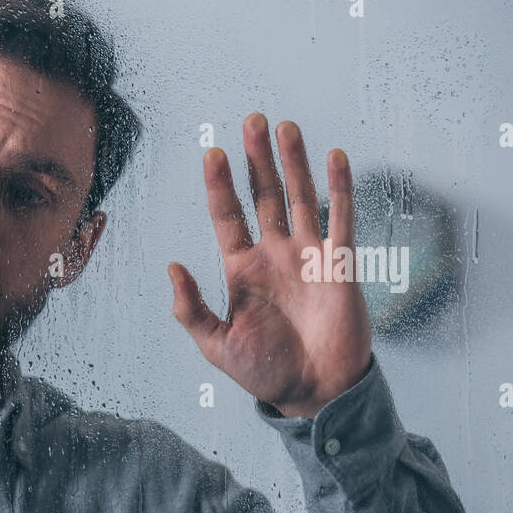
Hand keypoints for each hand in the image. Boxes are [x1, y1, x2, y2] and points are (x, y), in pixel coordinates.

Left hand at [168, 113, 372, 417]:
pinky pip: (340, 219)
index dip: (220, 185)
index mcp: (242, 269)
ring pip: (299, 198)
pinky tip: (334, 157)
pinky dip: (339, 189)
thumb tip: (172, 267)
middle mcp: (274, 254)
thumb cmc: (264, 371)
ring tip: (284, 126)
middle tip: (251, 119)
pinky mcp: (340, 265)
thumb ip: (191, 309)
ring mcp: (307, 256)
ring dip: (293, 162)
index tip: (211, 153)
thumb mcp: (216, 344)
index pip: (228, 216)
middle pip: (264, 195)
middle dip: (257, 159)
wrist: (313, 393)